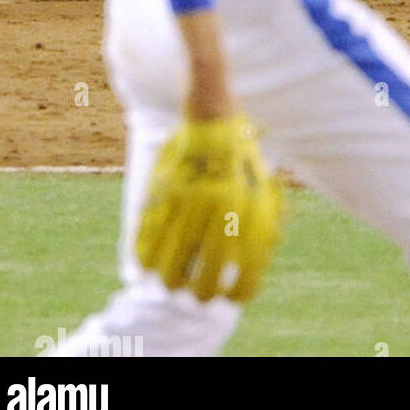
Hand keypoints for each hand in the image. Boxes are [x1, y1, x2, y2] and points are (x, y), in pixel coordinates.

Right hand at [136, 116, 282, 302]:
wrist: (213, 112)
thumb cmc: (242, 151)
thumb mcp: (263, 180)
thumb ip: (265, 217)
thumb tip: (259, 259)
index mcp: (248, 206)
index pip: (247, 268)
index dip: (241, 291)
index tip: (234, 298)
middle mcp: (218, 208)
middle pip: (206, 277)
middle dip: (203, 293)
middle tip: (200, 292)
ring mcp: (187, 201)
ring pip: (170, 267)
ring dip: (170, 280)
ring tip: (173, 281)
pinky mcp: (161, 192)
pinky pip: (145, 239)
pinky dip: (145, 258)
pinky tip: (149, 262)